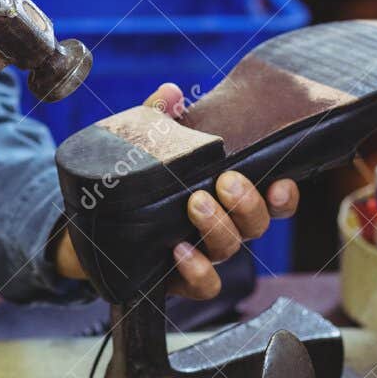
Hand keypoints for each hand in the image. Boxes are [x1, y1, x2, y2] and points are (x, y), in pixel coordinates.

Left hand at [54, 81, 298, 300]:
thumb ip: (161, 116)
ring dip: (218, 227)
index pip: (272, 200)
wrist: (93, 220)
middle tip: (226, 182)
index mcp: (226, 194)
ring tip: (195, 203)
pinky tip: (179, 249)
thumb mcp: (147, 142)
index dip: (284, 195)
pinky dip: (198, 270)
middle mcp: (222, 225)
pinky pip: (204, 285)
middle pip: (256, 224)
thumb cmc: (136, 177)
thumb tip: (171, 92)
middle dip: (248, 203)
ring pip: (230, 249)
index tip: (279, 181)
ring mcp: (203, 252)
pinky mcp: (177, 277)